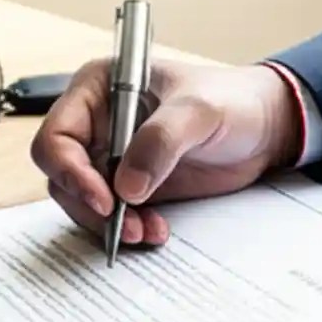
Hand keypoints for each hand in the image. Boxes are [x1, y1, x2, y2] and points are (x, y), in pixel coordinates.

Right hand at [30, 57, 301, 243]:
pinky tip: (155, 230)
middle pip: (63, 175)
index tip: (104, 199)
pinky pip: (113, 215)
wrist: (263, 128)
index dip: (70, 170)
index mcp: (98, 89)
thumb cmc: (231, 100)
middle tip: (125, 224)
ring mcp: (112, 157)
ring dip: (109, 223)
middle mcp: (97, 124)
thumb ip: (161, 141)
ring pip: (84, 201)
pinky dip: (128, 228)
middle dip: (90, 205)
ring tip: (146, 231)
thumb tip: (126, 186)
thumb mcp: (199, 111)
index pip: (58, 135)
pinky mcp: (131, 185)